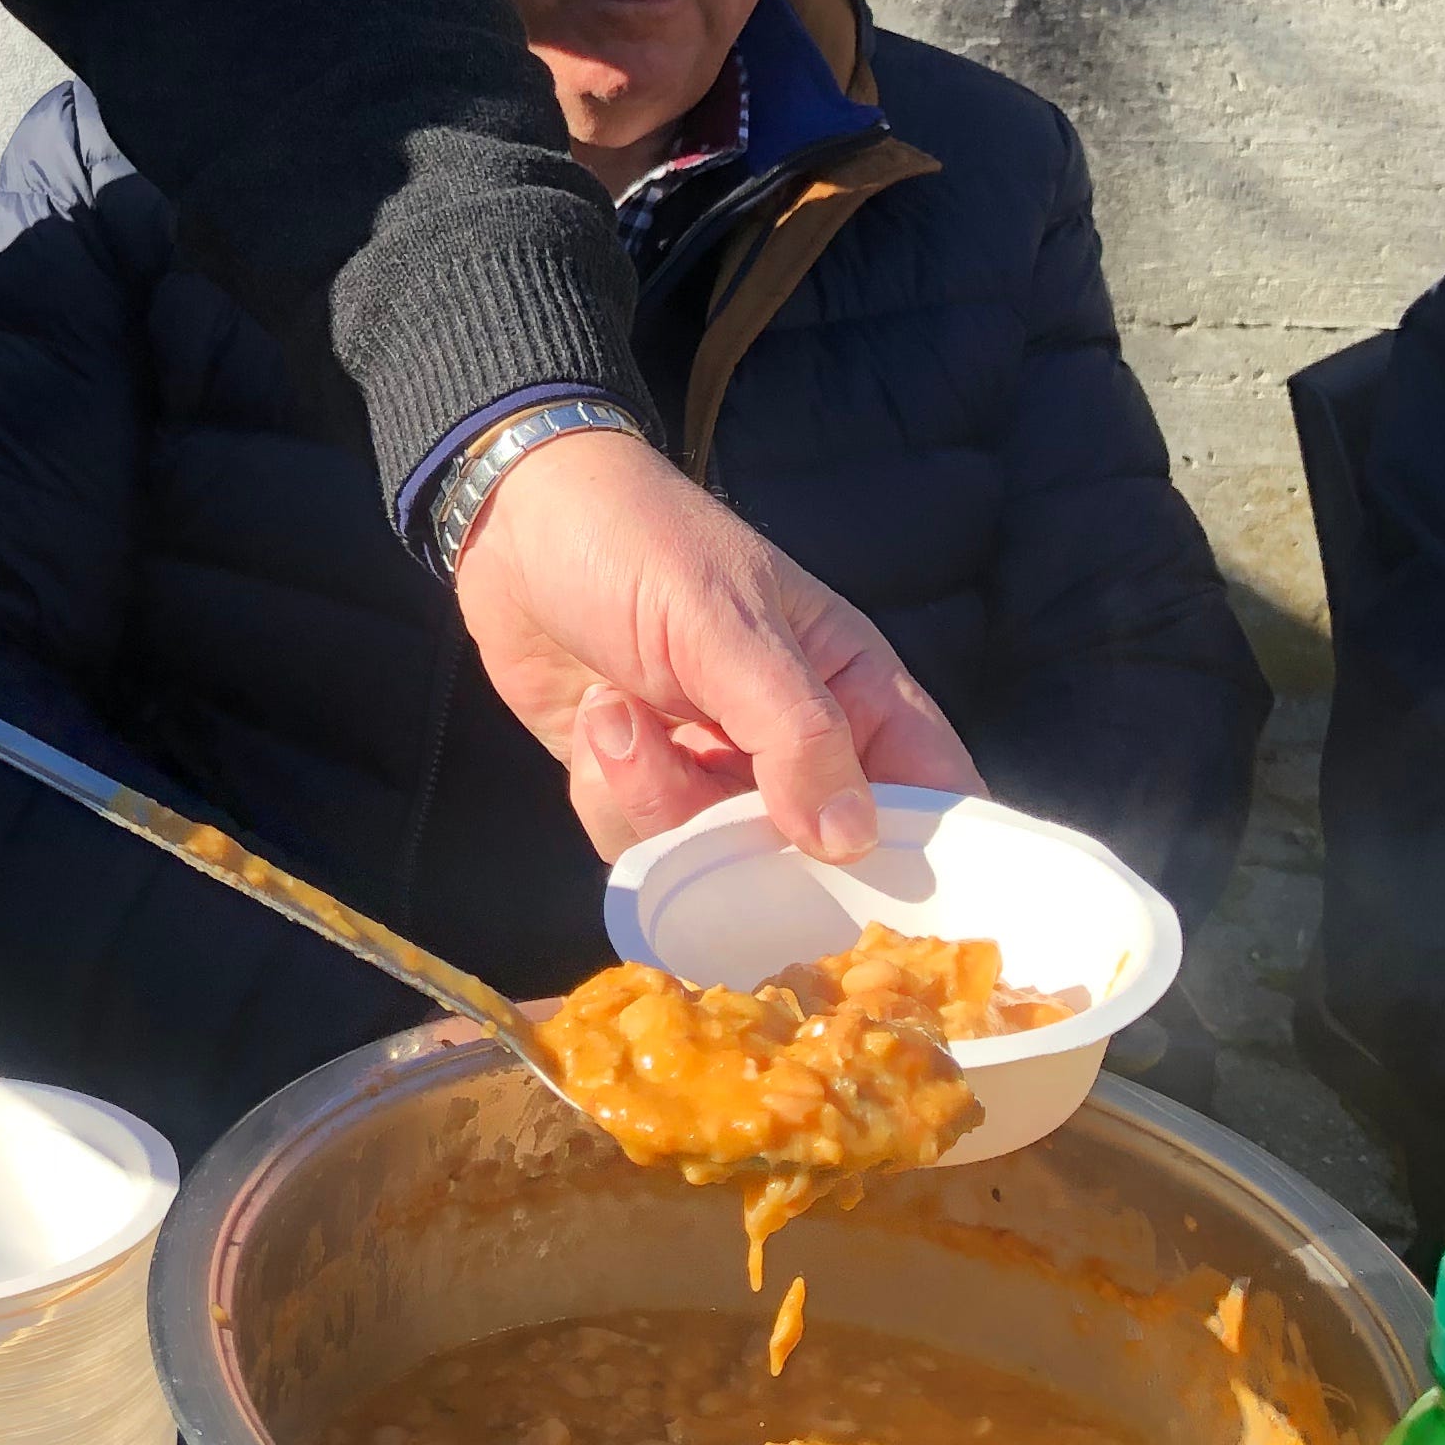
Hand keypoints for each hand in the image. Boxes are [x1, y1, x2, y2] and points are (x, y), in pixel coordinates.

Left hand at [449, 424, 980, 864]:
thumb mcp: (724, 623)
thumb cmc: (639, 544)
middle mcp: (795, 744)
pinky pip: (643, 849)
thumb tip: (851, 842)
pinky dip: (610, 796)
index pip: (932, 793)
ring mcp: (716, 772)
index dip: (931, 862)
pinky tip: (592, 721)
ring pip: (717, 865)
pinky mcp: (642, 789)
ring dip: (655, 797)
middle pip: (815, 860)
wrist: (512, 524)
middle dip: (746, 843)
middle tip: (694, 778)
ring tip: (619, 710)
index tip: (899, 920)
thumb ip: (794, 730)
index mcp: (853, 689)